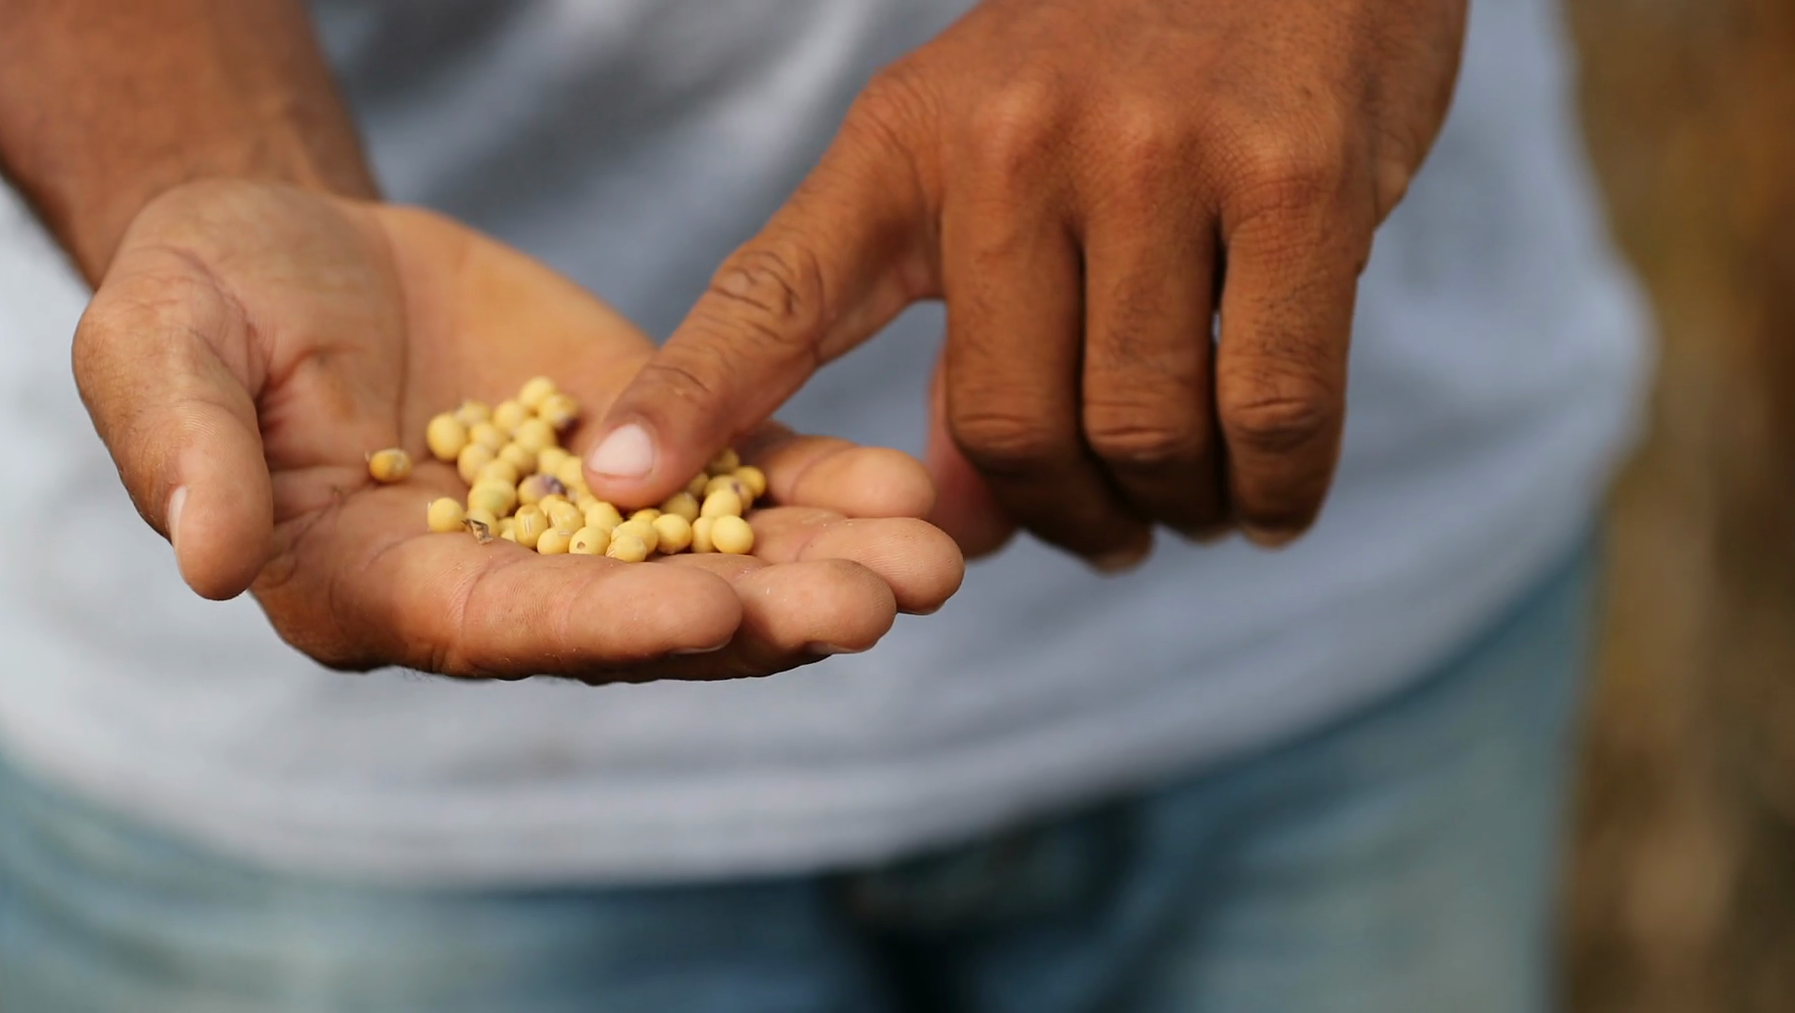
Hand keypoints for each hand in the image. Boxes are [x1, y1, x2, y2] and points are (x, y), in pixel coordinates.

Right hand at [73, 181, 962, 681]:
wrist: (286, 249)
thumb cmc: (195, 300)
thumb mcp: (155, 349)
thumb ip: (186, 450)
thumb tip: (207, 560)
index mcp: (378, 585)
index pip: (501, 625)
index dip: (604, 625)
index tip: (711, 612)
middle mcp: (497, 579)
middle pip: (639, 621)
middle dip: (759, 618)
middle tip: (877, 607)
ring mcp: (578, 522)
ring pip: (712, 562)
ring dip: (821, 568)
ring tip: (935, 563)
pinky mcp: (639, 446)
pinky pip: (736, 476)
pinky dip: (819, 486)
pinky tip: (906, 488)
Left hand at [583, 0, 1466, 566]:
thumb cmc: (1131, 70)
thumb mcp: (999, 159)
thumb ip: (963, 331)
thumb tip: (956, 521)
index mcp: (906, 140)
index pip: (777, 289)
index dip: (694, 395)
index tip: (615, 482)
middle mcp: (1012, 141)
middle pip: (1001, 424)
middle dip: (1057, 518)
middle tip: (1098, 538)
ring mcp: (1155, 154)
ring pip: (1140, 430)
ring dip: (1166, 512)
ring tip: (1186, 513)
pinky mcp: (1294, 180)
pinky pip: (1273, 403)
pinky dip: (1275, 488)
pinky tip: (1267, 506)